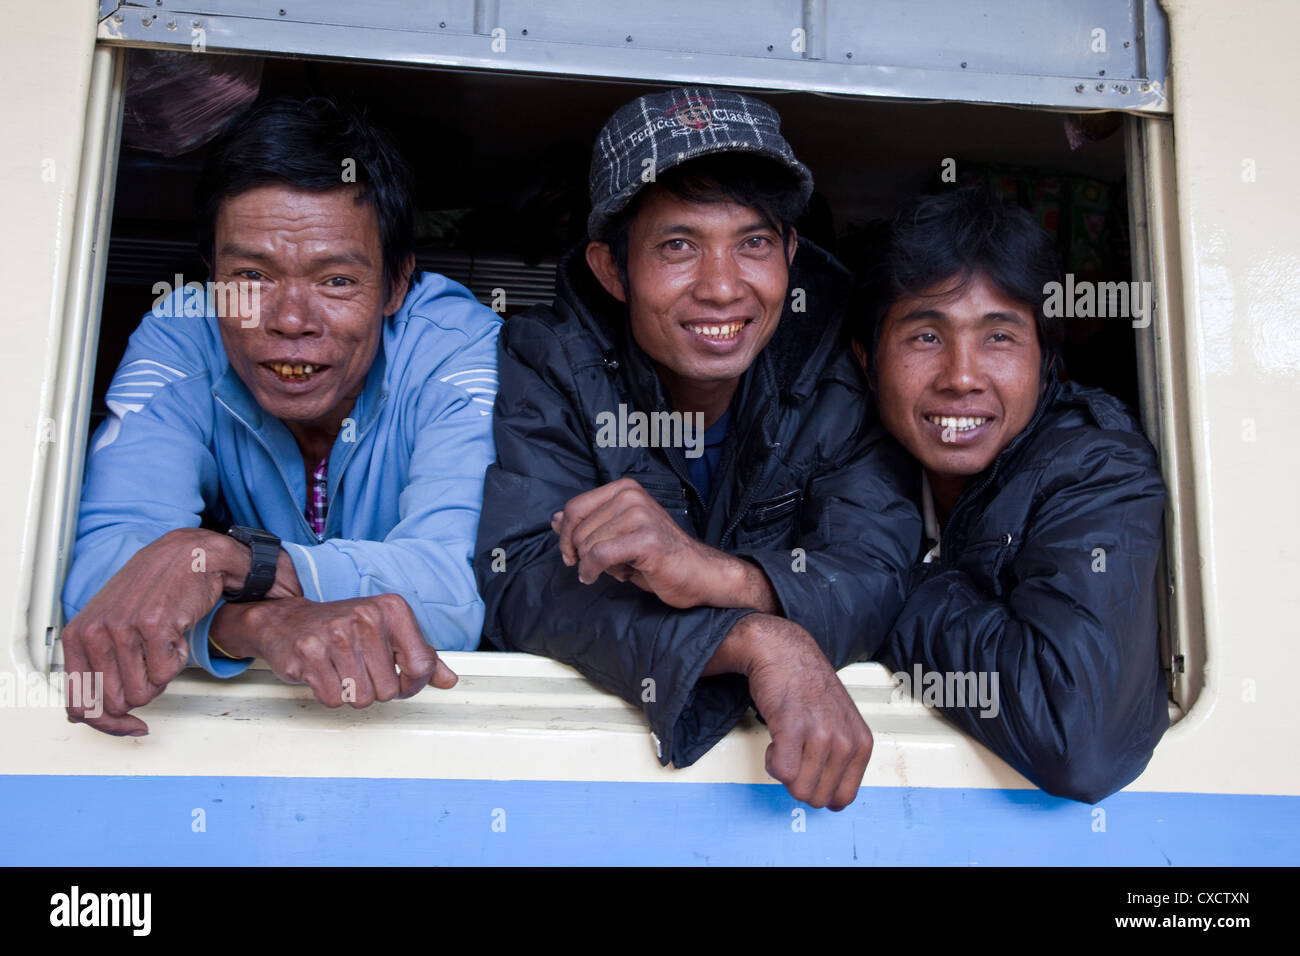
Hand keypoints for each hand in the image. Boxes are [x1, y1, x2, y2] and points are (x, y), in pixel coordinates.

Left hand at [60, 528, 243, 735]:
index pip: (80, 702)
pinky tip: (175, 635)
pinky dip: (178, 660)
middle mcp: (95, 633)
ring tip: (162, 644)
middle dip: (142, 691)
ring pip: (143, 692)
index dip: (108, 723)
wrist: (188, 556)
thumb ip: (94, 665)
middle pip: (117, 702)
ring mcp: (123, 629)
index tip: (128, 724)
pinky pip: (166, 673)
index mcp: (78, 635)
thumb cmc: (153, 588)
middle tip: (153, 665)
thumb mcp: (110, 624)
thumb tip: (81, 714)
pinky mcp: (153, 627)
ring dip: (161, 674)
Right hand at [215, 593, 456, 707]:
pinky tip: (325, 673)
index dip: (412, 685)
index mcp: (392, 609)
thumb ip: (420, 656)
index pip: (421, 666)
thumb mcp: (387, 631)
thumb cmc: (342, 628)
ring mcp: (336, 635)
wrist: (286, 620)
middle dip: (377, 690)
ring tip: (343, 671)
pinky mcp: (309, 654)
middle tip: (361, 672)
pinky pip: (333, 699)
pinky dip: (329, 694)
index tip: (402, 681)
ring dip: (352, 693)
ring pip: (362, 698)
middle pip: (390, 689)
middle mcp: (366, 618)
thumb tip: (449, 680)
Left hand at [552, 478, 776, 610]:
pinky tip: (601, 577)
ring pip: (588, 544)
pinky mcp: (645, 539)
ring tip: (621, 568)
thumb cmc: (657, 556)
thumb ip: (587, 525)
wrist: (697, 574)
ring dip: (595, 565)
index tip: (571, 555)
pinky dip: (592, 571)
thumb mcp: (616, 535)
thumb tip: (554, 519)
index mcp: (625, 489)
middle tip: (605, 566)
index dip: (565, 535)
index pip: (574, 507)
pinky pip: (599, 556)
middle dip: (583, 554)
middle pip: (579, 528)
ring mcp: (639, 515)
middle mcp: (631, 496)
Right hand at [713, 614, 872, 810]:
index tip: (810, 771)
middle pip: (819, 798)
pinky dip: (772, 762)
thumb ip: (842, 756)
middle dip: (800, 782)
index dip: (819, 789)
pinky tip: (776, 740)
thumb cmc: (807, 685)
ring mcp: (820, 735)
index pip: (844, 797)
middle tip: (795, 754)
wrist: (782, 651)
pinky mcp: (793, 729)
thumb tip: (830, 795)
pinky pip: (782, 772)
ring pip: (800, 788)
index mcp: (861, 742)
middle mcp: (845, 741)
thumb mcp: (841, 723)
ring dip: (784, 771)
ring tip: (785, 745)